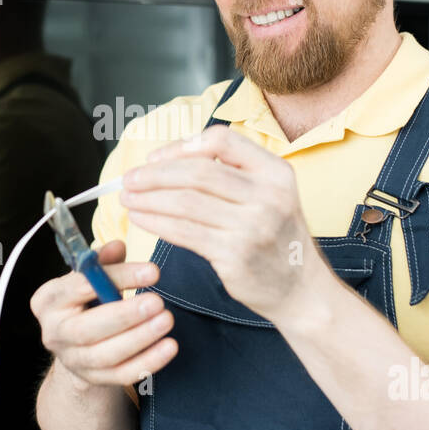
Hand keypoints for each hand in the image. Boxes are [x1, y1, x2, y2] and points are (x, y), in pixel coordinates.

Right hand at [30, 240, 175, 389]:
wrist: (76, 345)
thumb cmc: (85, 301)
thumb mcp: (88, 278)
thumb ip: (102, 262)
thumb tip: (117, 247)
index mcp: (48, 300)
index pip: (79, 286)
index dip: (117, 278)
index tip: (152, 271)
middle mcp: (54, 333)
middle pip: (86, 329)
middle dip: (125, 315)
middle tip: (158, 302)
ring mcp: (72, 360)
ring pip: (105, 355)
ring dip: (139, 338)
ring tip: (166, 320)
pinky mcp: (93, 379)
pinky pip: (122, 375)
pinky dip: (148, 362)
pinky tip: (169, 346)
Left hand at [118, 123, 329, 324]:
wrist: (301, 289)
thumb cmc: (275, 238)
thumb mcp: (270, 195)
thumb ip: (231, 174)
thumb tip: (166, 162)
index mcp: (276, 171)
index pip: (222, 141)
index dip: (181, 146)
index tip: (155, 158)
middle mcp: (268, 195)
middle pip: (197, 172)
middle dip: (154, 174)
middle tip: (128, 179)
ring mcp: (253, 226)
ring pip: (185, 202)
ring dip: (148, 198)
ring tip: (127, 199)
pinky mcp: (235, 255)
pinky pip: (184, 232)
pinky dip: (156, 223)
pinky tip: (141, 219)